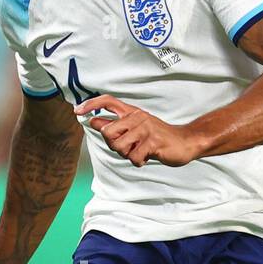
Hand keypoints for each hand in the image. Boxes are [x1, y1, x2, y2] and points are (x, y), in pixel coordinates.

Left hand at [73, 95, 199, 166]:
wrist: (184, 142)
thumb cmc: (157, 137)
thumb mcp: (135, 128)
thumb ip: (115, 126)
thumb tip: (93, 121)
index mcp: (132, 112)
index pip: (108, 101)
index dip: (91, 105)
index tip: (77, 111)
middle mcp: (137, 117)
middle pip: (108, 132)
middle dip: (113, 145)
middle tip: (129, 147)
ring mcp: (145, 129)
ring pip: (118, 146)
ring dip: (127, 155)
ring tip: (139, 151)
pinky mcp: (153, 142)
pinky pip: (133, 157)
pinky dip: (138, 162)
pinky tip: (147, 157)